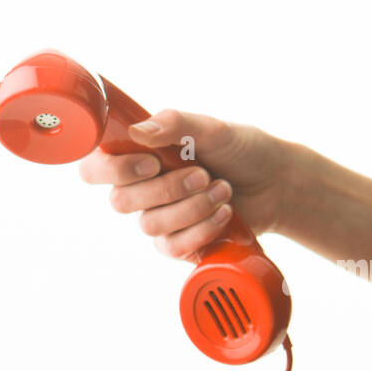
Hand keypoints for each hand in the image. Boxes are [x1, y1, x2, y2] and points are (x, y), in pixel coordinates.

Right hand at [79, 111, 292, 261]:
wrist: (276, 183)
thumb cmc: (242, 150)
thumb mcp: (213, 128)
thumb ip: (176, 124)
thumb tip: (138, 130)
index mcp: (139, 155)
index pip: (95, 168)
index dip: (112, 170)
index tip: (152, 163)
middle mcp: (142, 188)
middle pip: (120, 201)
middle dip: (166, 189)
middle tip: (203, 174)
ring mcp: (157, 217)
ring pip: (150, 225)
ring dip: (192, 207)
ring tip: (223, 190)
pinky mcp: (176, 244)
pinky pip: (171, 246)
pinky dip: (202, 229)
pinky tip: (224, 214)